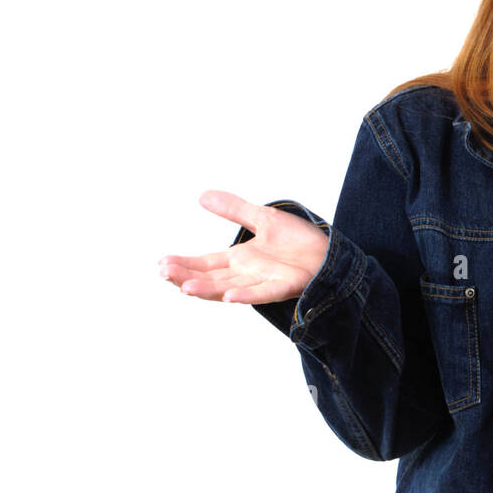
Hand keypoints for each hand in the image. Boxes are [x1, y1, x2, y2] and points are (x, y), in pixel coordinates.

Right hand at [158, 190, 329, 303]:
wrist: (331, 252)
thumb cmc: (299, 240)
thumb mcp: (263, 218)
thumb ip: (234, 209)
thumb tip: (203, 195)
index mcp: (240, 260)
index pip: (205, 264)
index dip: (184, 264)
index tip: (161, 263)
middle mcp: (247, 274)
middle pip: (210, 279)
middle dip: (186, 277)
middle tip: (164, 273)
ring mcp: (264, 282)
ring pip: (229, 289)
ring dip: (207, 290)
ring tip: (185, 288)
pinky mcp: (285, 286)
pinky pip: (263, 293)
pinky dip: (246, 296)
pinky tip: (230, 296)